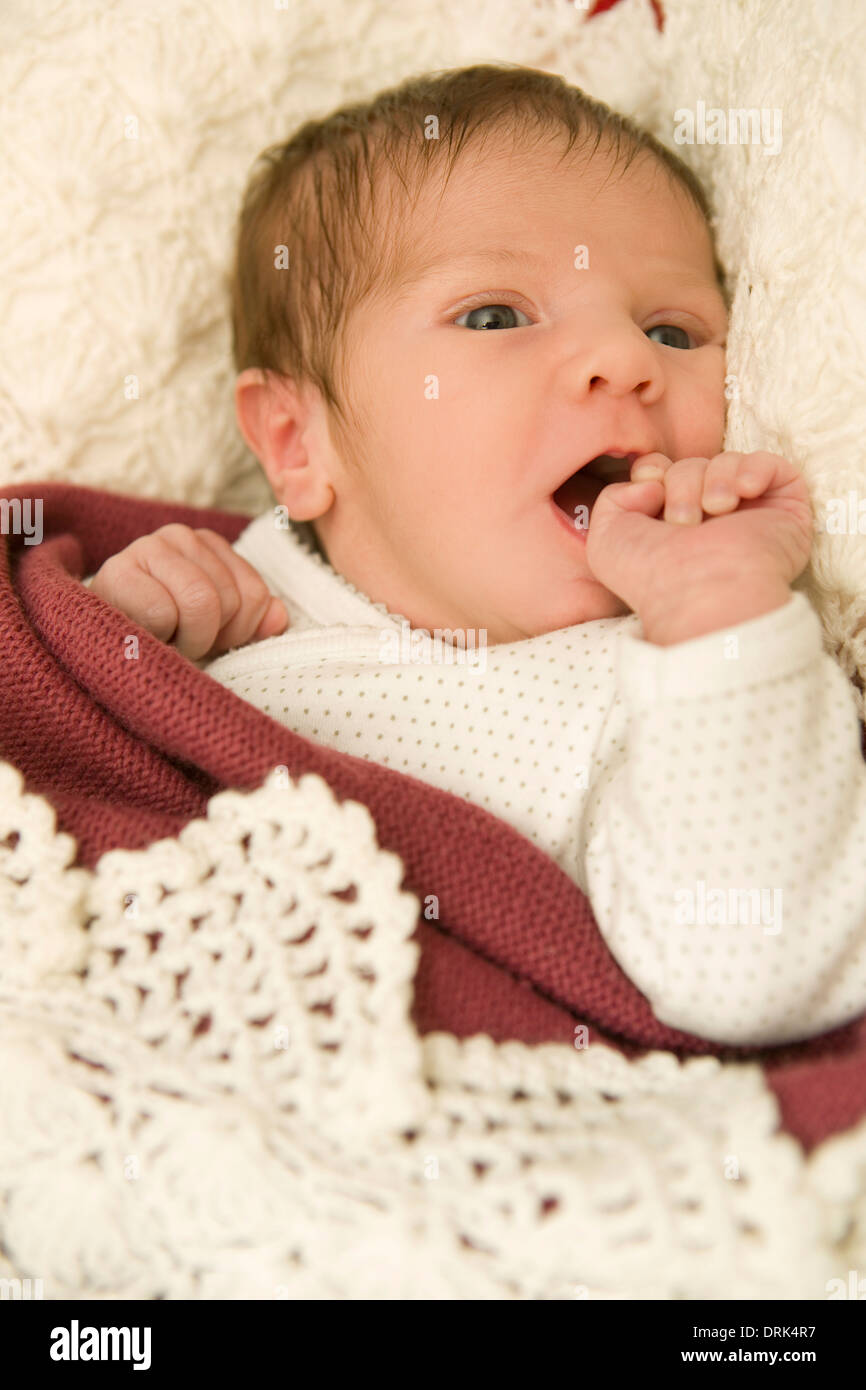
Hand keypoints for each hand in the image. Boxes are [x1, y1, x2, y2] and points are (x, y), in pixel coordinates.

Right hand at [88, 524, 288, 660]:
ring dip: (186, 639)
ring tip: (165, 638)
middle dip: (210, 637)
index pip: (255, 595)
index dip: (237, 631)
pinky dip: (157, 637)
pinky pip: (164, 613)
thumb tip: (279, 616)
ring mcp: (148, 547)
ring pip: (202, 604)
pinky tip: (141, 633)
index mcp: (211, 546)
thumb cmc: (163, 636)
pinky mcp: (118, 570)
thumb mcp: (216, 631)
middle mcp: (182, 535)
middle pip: (230, 600)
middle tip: (181, 641)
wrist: (100, 640)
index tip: (208, 638)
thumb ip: (253, 621)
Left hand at [585, 451, 812, 630]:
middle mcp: (709, 518)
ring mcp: (749, 514)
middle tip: (683, 523)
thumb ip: (612, 498)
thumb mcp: (606, 539)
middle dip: (681, 483)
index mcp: (670, 523)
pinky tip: (743, 492)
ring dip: (713, 482)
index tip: (651, 492)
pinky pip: (771, 465)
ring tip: (714, 513)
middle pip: (691, 465)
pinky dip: (753, 469)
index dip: (654, 470)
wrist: (700, 592)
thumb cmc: (651, 577)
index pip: (663, 471)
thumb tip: (650, 480)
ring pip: (727, 462)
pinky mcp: (784, 509)